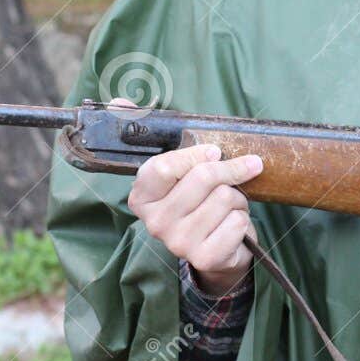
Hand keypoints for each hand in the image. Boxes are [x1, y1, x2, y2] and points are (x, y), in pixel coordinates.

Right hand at [121, 97, 262, 295]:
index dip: (194, 155)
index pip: (164, 167)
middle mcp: (154, 222)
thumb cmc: (195, 198)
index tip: (215, 151)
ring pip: (226, 198)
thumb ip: (144, 131)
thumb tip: (117, 102)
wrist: (215, 248)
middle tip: (238, 171)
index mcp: (141, 197)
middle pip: (202, 178)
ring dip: (238, 197)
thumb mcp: (175, 167)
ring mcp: (177, 243)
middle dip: (229, 171)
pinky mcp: (205, 258)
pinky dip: (243, 219)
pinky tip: (230, 225)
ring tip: (228, 205)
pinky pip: (238, 222)